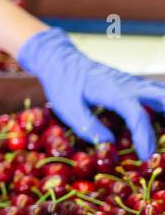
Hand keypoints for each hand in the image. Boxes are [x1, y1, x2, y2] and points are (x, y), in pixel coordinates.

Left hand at [17, 27, 164, 160]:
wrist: (59, 59)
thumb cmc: (62, 83)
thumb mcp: (67, 108)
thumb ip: (88, 127)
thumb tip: (109, 144)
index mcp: (112, 91)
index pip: (137, 115)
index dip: (144, 137)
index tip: (145, 156)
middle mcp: (128, 84)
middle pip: (162, 98)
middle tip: (161, 145)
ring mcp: (132, 81)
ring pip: (162, 93)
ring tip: (162, 135)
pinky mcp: (132, 83)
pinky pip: (156, 92)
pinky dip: (163, 105)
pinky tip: (160, 120)